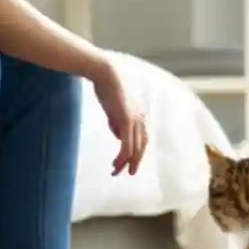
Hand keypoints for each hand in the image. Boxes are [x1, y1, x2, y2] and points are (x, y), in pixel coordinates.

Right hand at [90, 58, 147, 175]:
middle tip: (129, 173)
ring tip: (117, 172)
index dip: (137, 152)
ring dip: (126, 162)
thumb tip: (119, 136)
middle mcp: (140, 120)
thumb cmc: (108, 89)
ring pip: (134, 148)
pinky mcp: (127, 121)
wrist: (106, 74)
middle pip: (141, 146)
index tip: (128, 162)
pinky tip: (117, 163)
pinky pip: (126, 144)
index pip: (142, 139)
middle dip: (135, 161)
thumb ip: (118, 123)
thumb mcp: (114, 110)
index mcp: (139, 116)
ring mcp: (135, 121)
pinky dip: (122, 156)